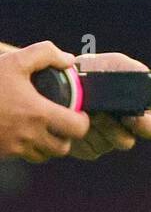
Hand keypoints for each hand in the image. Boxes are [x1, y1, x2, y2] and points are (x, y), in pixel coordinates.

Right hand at [0, 42, 89, 161]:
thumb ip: (46, 54)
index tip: (78, 112)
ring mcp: (12, 148)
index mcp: (38, 114)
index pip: (77, 129)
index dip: (83, 121)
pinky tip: (21, 131)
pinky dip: (27, 148)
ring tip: (43, 128)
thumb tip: (69, 59)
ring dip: (47, 145)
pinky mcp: (0, 154)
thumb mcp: (15, 60)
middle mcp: (28, 135)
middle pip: (62, 148)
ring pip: (42, 156)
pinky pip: (21, 157)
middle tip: (62, 122)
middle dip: (66, 137)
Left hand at [69, 52, 150, 159]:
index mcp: (138, 112)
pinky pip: (87, 148)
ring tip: (83, 108)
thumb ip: (133, 69)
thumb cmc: (94, 70)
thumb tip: (145, 76)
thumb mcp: (114, 63)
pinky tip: (74, 117)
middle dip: (112, 128)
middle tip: (99, 114)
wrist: (63, 81)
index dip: (145, 125)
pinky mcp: (86, 149)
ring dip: (92, 126)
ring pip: (105, 145)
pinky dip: (78, 132)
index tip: (131, 115)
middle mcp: (125, 131)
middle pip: (127, 142)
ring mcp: (106, 142)